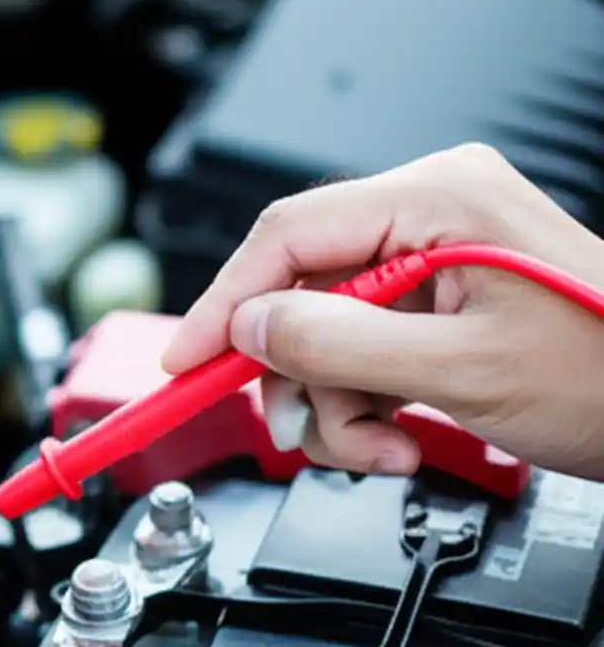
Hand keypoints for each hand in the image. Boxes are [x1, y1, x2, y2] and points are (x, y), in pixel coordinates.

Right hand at [161, 143, 603, 478]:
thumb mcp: (460, 369)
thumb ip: (340, 343)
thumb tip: (252, 329)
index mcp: (440, 197)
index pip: (291, 235)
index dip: (226, 303)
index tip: (186, 361)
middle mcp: (430, 210)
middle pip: (302, 291)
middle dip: (301, 377)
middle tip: (311, 434)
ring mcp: (432, 251)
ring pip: (324, 330)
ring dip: (336, 404)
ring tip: (382, 449)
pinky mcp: (434, 294)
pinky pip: (359, 345)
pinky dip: (363, 403)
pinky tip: (398, 437)